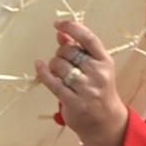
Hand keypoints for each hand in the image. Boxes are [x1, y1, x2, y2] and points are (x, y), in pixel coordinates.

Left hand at [36, 18, 132, 145]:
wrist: (106, 121)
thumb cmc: (98, 90)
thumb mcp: (94, 67)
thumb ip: (78, 50)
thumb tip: (61, 33)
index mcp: (105, 61)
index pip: (88, 38)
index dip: (72, 28)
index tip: (58, 24)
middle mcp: (98, 73)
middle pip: (69, 51)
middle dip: (60, 53)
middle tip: (62, 61)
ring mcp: (87, 88)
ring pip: (59, 66)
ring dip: (52, 66)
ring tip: (59, 73)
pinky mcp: (74, 102)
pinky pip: (52, 82)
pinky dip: (43, 73)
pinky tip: (39, 66)